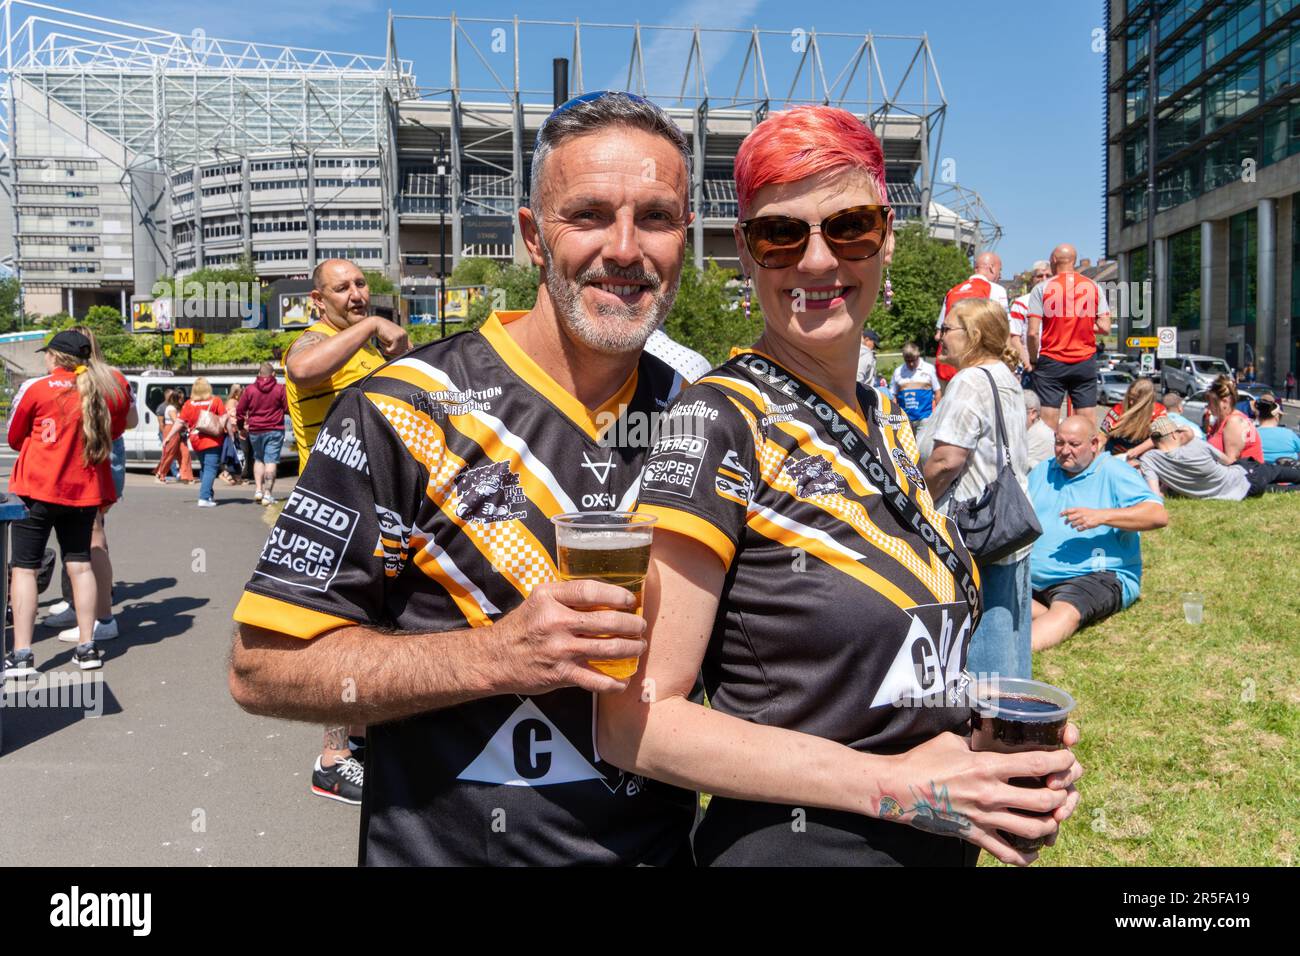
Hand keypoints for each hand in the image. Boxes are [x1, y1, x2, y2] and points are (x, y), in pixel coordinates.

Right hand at [371, 317, 410, 357]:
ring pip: (398, 351)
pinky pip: (393, 350)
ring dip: (389, 351)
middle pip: (403, 351)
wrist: (375, 324)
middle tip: (385, 351)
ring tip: (383, 345)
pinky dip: (386, 349)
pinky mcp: (396, 338)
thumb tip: (402, 354)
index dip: (400, 352)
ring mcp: (401, 336)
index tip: (392, 352)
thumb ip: (398, 343)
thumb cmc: (383, 332)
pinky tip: (382, 343)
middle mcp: (404, 334)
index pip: (409, 348)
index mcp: (405, 334)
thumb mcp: (393, 336)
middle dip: (394, 353)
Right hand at [482, 580, 647, 696]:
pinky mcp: (561, 675)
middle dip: (632, 624)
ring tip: (638, 647)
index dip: (617, 595)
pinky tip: (623, 681)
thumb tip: (606, 594)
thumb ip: (567, 595)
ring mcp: (559, 650)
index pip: (590, 591)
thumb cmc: (522, 627)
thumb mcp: (538, 600)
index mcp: (549, 598)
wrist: (494, 658)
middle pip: (607, 620)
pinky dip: (615, 683)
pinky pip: (597, 681)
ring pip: (608, 649)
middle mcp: (555, 622)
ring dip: (631, 649)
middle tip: (640, 626)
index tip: (630, 601)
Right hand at [877, 731, 1081, 865]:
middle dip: (1063, 796)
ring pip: (1034, 829)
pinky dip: (1027, 854)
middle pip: (1044, 801)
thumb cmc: (923, 760)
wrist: (898, 789)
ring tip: (1053, 816)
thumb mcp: (952, 740)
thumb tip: (990, 730)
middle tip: (1065, 789)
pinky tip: (1035, 847)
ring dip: (1051, 823)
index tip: (1069, 759)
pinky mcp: (975, 835)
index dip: (1062, 762)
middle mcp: (990, 794)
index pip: (1036, 765)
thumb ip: (977, 739)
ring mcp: (984, 818)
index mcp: (986, 766)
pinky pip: (1008, 853)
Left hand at [1061, 506, 1104, 530]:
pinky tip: (1079, 528)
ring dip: (1072, 526)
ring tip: (1072, 526)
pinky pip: (1079, 529)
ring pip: (1073, 524)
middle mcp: (1081, 514)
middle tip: (1066, 523)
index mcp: (1079, 509)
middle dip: (1066, 521)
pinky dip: (1078, 529)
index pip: (1069, 510)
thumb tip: (1065, 514)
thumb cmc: (1089, 513)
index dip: (1063, 513)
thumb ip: (1075, 511)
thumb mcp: (1083, 509)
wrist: (1100, 516)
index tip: (1060, 515)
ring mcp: (1084, 520)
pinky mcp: (1087, 525)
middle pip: (1070, 518)